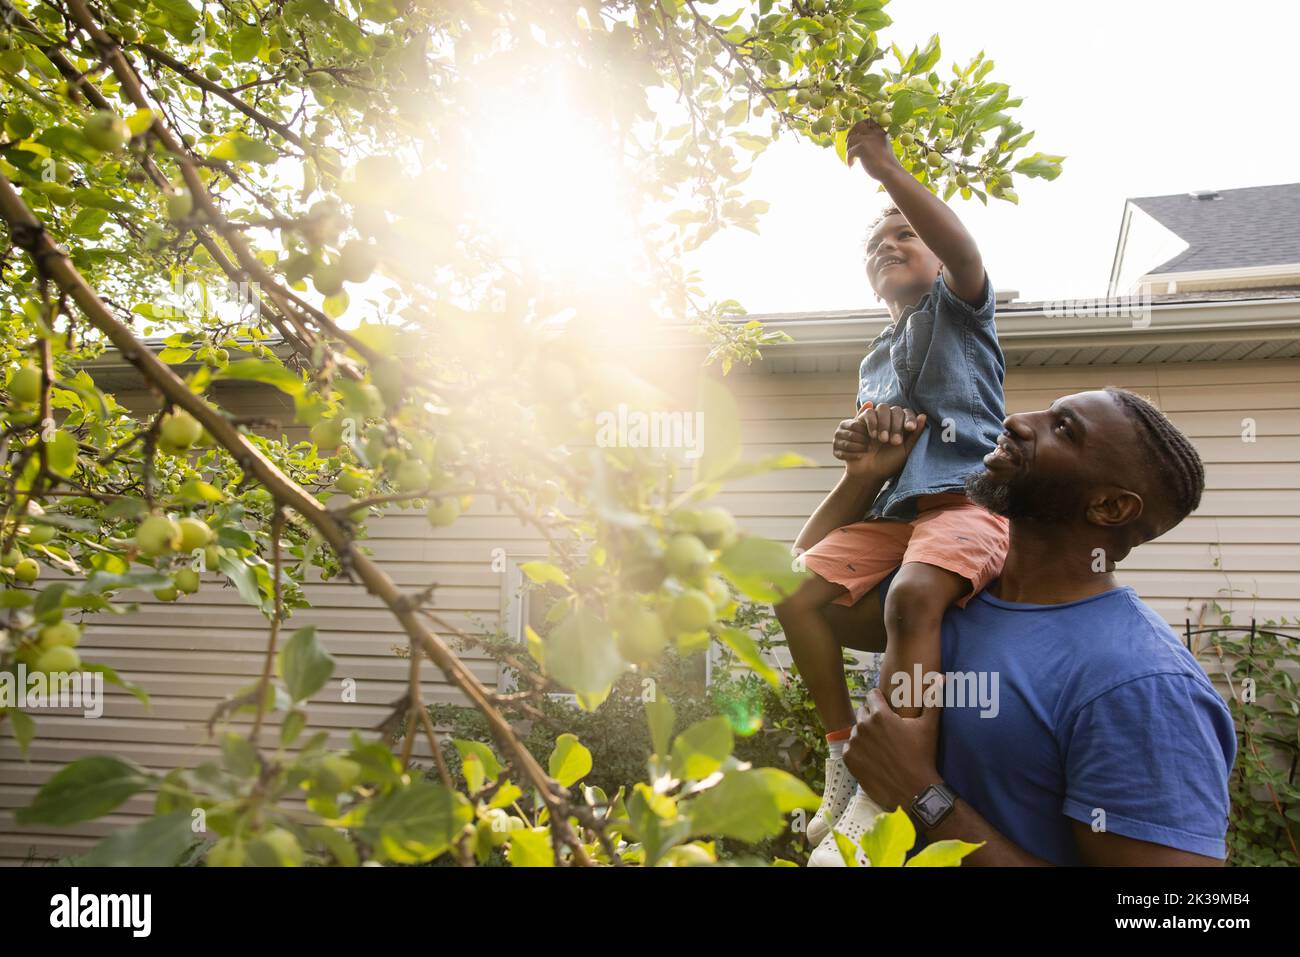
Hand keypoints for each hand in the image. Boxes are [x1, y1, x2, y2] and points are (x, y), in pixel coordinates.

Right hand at [833, 401, 926, 480]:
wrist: (867, 473)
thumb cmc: (888, 464)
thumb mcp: (905, 452)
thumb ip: (915, 436)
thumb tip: (923, 416)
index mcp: (901, 426)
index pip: (907, 413)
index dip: (909, 418)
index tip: (910, 428)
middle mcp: (889, 420)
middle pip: (895, 410)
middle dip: (895, 425)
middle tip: (894, 442)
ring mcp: (875, 420)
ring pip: (882, 409)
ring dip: (884, 423)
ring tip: (882, 440)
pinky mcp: (862, 421)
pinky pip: (868, 413)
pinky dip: (871, 423)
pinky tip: (872, 436)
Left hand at [842, 686, 943, 812]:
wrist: (914, 790)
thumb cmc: (922, 756)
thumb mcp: (929, 727)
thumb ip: (933, 700)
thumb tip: (941, 678)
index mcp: (880, 715)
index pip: (872, 695)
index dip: (881, 701)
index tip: (889, 711)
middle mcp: (863, 726)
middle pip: (863, 712)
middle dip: (873, 718)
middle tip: (888, 733)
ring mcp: (854, 742)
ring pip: (857, 730)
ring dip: (866, 735)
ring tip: (882, 747)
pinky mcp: (849, 758)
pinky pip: (851, 747)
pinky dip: (859, 751)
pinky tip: (874, 758)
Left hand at [846, 119, 899, 179]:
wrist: (891, 172)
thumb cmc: (888, 164)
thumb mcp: (883, 148)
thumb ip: (875, 142)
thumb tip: (862, 142)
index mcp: (880, 132)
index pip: (869, 121)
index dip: (861, 126)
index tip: (856, 133)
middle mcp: (874, 133)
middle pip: (858, 125)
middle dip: (851, 132)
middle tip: (847, 141)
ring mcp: (868, 139)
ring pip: (851, 139)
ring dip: (849, 148)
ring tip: (851, 159)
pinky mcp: (861, 147)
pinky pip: (850, 151)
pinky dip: (849, 159)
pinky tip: (851, 165)